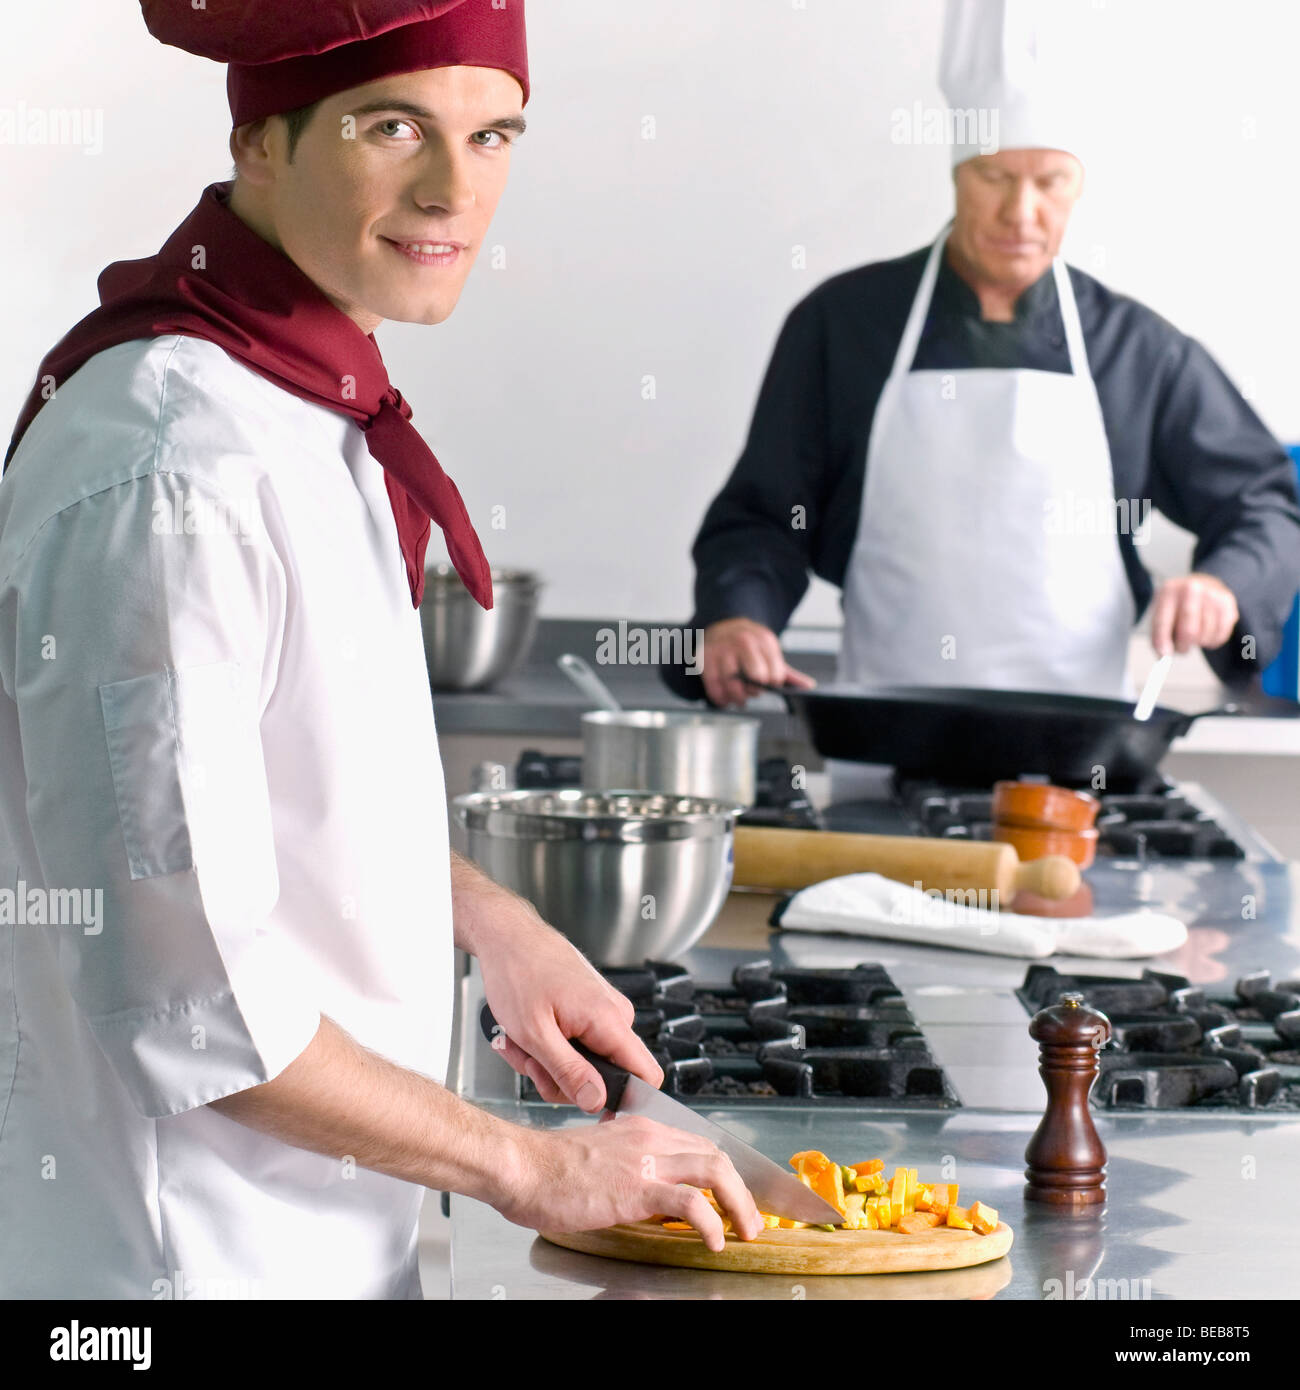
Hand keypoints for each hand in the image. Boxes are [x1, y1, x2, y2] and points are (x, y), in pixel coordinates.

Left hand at [477, 909, 663, 1112]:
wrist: (508, 936)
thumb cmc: (517, 973)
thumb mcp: (534, 1034)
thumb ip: (568, 1072)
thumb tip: (597, 1102)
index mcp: (609, 1020)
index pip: (647, 1077)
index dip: (625, 1102)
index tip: (590, 1110)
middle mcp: (615, 1014)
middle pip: (606, 1076)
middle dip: (561, 1079)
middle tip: (529, 1062)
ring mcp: (603, 1010)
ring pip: (586, 1062)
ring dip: (549, 1062)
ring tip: (522, 1041)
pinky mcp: (590, 1009)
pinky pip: (578, 1044)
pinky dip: (550, 1046)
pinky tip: (529, 1032)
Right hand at [494, 1114, 764, 1250]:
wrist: (521, 1166)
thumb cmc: (546, 1168)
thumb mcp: (596, 1157)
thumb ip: (625, 1166)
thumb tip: (644, 1193)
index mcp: (639, 1129)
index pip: (696, 1144)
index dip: (722, 1171)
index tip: (733, 1195)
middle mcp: (649, 1138)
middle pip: (715, 1154)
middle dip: (741, 1189)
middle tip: (749, 1219)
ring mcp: (645, 1161)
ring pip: (714, 1170)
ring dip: (738, 1203)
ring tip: (744, 1230)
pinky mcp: (636, 1187)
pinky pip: (689, 1202)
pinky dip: (710, 1222)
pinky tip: (712, 1240)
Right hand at [700, 617, 815, 707]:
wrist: (724, 625)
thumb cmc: (750, 645)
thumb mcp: (770, 652)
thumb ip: (788, 673)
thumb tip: (808, 686)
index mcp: (764, 640)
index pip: (775, 673)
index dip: (772, 683)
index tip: (768, 683)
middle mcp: (743, 642)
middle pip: (755, 678)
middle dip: (755, 690)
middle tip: (752, 690)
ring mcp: (723, 649)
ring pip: (732, 685)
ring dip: (737, 697)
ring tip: (739, 698)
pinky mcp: (705, 657)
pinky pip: (713, 685)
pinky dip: (720, 698)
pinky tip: (725, 699)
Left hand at [1149, 573, 1238, 654]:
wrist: (1202, 584)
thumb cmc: (1178, 605)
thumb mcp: (1161, 613)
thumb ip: (1159, 635)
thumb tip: (1164, 655)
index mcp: (1169, 591)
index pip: (1163, 622)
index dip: (1163, 641)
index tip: (1164, 655)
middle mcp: (1191, 589)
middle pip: (1189, 631)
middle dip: (1183, 646)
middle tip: (1182, 648)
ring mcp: (1212, 594)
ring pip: (1205, 635)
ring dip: (1198, 643)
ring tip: (1194, 636)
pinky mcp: (1228, 603)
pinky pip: (1221, 634)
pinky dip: (1212, 641)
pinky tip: (1207, 634)